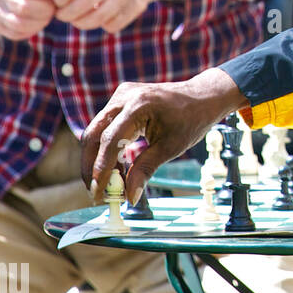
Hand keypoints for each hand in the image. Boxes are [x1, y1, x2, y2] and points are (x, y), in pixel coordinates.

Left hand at [53, 0, 181, 32]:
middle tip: (63, 15)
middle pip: (80, 6)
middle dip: (66, 15)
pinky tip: (102, 18)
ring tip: (77, 20)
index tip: (57, 2)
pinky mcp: (137, 7)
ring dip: (82, 23)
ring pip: (96, 19)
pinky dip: (104, 25)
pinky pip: (113, 25)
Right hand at [82, 67, 247, 203]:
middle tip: (96, 191)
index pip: (110, 141)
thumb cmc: (191, 119)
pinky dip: (106, 148)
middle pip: (93, 136)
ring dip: (97, 159)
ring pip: (95, 132)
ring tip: (107, 184)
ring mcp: (120, 96)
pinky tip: (116, 168)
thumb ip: (145, 170)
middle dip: (91, 166)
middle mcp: (124, 97)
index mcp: (139, 106)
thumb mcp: (170, 148)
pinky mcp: (120, 100)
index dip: (102, 168)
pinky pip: (105, 126)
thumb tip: (130, 196)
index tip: (100, 191)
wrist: (201, 97)